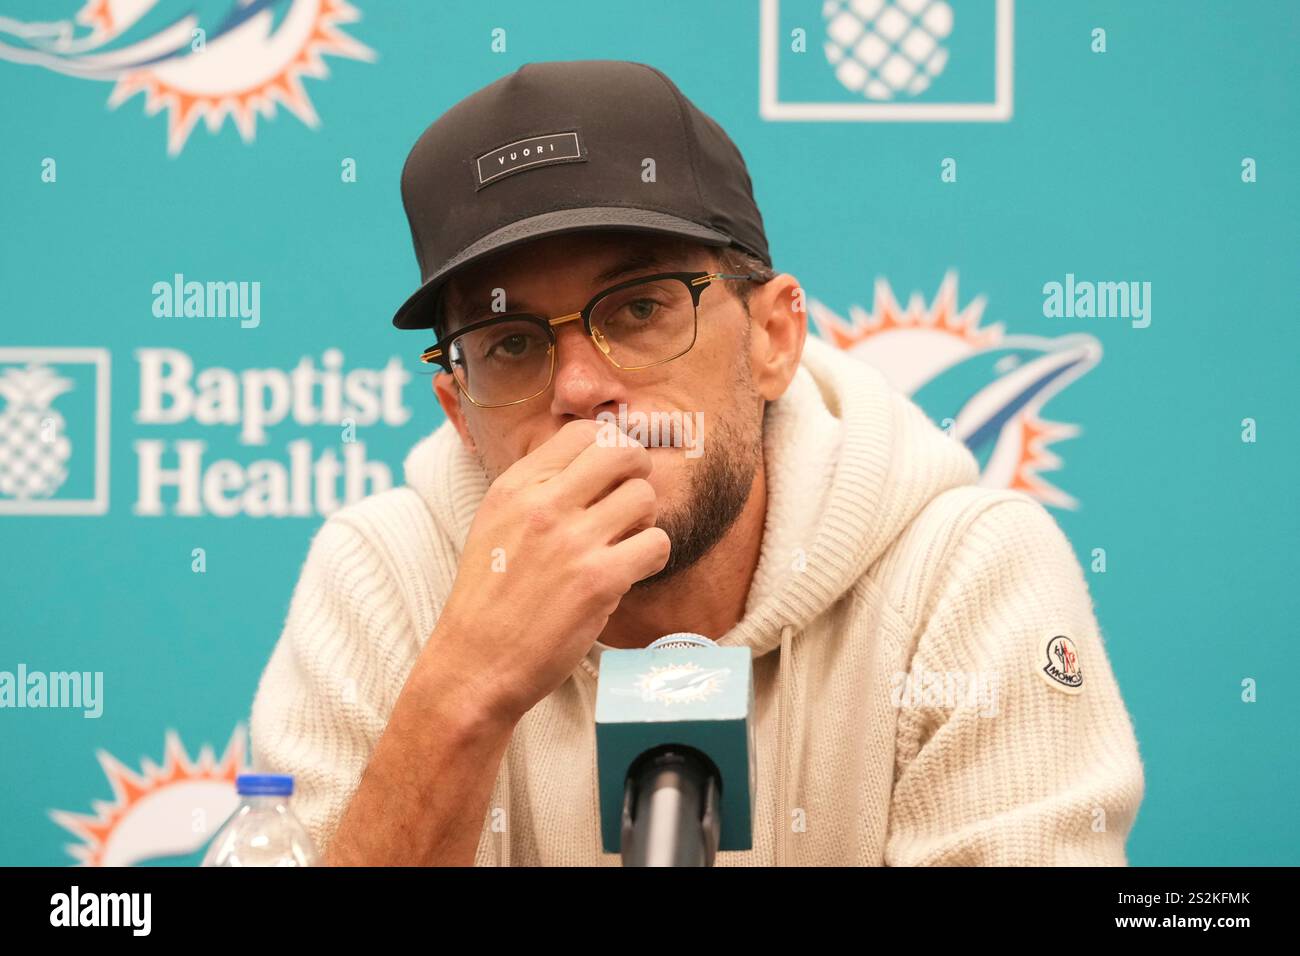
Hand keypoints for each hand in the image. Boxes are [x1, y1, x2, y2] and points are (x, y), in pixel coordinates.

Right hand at [423, 418, 669, 723]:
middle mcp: (543, 504)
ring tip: (622, 544)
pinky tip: (627, 573)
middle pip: (623, 452)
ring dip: (644, 520)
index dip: (607, 449)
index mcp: (515, 486)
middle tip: (627, 503)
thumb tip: (591, 460)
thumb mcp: (496, 522)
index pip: (583, 432)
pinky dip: (651, 558)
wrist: (475, 664)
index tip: (607, 477)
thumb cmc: (489, 598)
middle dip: (637, 473)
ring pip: (645, 496)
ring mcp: (573, 541)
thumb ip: (537, 489)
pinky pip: (657, 544)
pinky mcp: (600, 580)